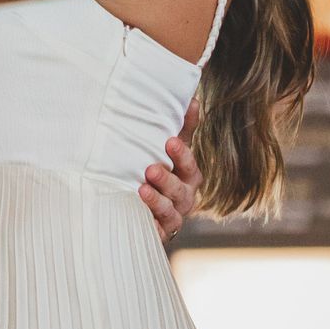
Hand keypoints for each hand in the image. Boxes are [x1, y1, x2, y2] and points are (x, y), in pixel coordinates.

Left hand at [139, 98, 202, 244]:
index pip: (188, 162)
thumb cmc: (157, 169)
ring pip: (171, 210)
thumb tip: (191, 97)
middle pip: (181, 188)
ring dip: (157, 200)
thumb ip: (179, 125)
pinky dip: (150, 222)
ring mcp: (172, 215)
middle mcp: (183, 195)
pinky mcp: (159, 232)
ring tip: (142, 189)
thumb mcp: (164, 148)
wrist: (138, 207)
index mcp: (186, 173)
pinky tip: (140, 214)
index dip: (181, 153)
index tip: (169, 141)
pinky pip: (158, 230)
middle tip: (151, 168)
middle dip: (168, 179)